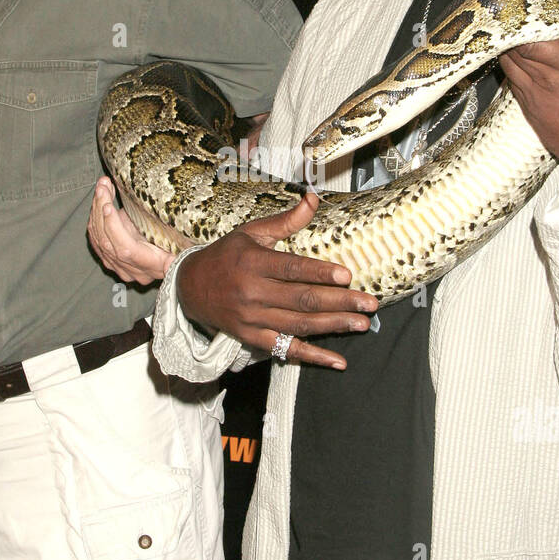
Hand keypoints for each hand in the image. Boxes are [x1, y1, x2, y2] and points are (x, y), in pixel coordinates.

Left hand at [88, 176, 173, 284]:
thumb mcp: (179, 238)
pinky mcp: (111, 261)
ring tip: (102, 188)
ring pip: (98, 240)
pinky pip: (96, 241)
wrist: (176, 265)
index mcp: (149, 264)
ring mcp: (119, 267)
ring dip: (97, 211)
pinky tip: (99, 202)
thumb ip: (172, 231)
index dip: (113, 227)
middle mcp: (131, 270)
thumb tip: (168, 209)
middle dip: (101, 210)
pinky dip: (95, 220)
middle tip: (103, 186)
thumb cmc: (180, 248)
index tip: (108, 205)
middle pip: (106, 241)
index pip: (124, 249)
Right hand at [177, 189, 377, 369]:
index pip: (291, 268)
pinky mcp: (251, 338)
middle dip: (339, 302)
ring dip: (333, 326)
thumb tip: (313, 198)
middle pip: (301, 300)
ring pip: (298, 325)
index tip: (347, 275)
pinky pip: (286, 350)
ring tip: (361, 324)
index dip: (319, 273)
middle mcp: (252, 292)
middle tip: (369, 304)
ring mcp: (252, 318)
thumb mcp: (251, 232)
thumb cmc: (226, 255)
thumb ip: (286, 220)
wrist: (189, 287)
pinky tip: (337, 361)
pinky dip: (312, 357)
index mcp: (253, 262)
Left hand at [498, 0, 558, 184]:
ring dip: (507, 46)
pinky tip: (513, 56)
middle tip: (515, 11)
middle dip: (513, 28)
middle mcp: (553, 80)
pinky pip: (510, 81)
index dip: (525, 21)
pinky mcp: (529, 110)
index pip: (535, 38)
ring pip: (508, 63)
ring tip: (511, 30)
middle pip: (515, 46)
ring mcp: (536, 97)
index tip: (528, 6)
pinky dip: (509, 67)